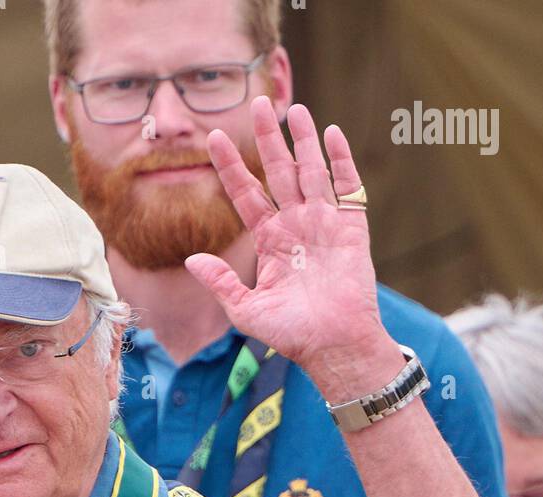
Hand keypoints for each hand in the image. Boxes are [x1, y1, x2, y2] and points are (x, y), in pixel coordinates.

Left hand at [184, 97, 396, 392]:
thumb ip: (220, 282)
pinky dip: (340, 160)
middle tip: (258, 103)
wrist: (333, 347)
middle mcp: (296, 227)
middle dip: (267, 139)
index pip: (246, 194)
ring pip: (311, 172)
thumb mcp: (245, 310)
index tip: (211, 138)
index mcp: (270, 242)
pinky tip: (331, 133)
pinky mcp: (352, 228)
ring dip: (302, 140)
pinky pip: (347, 186)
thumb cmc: (292, 335)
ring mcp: (324, 224)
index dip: (230, 167)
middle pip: (278, 172)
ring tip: (293, 108)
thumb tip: (191, 258)